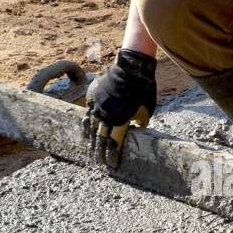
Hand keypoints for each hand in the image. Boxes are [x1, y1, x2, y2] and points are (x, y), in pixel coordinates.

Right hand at [84, 49, 156, 167]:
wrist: (132, 67)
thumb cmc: (143, 90)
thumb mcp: (146, 110)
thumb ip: (139, 123)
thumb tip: (134, 128)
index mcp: (121, 120)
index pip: (115, 143)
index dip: (113, 155)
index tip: (112, 165)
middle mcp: (106, 115)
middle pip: (100, 139)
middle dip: (99, 153)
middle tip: (99, 163)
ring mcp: (96, 105)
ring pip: (91, 127)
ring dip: (91, 141)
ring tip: (91, 151)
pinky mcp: (91, 96)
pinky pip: (87, 113)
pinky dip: (87, 124)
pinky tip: (86, 132)